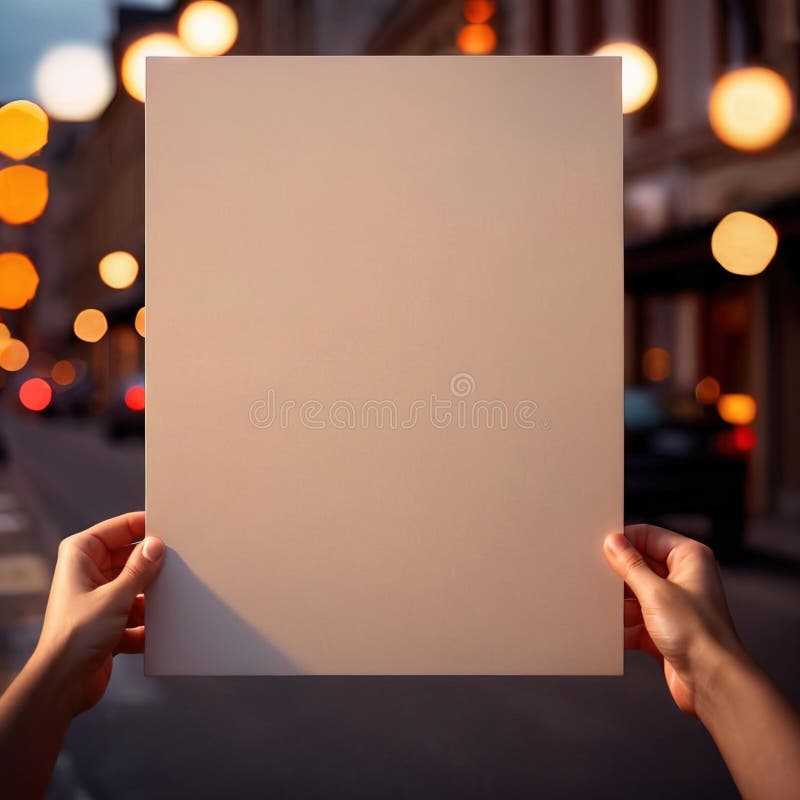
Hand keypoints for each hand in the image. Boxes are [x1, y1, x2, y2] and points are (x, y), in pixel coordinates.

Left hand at [33, 512, 164, 716]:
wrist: (63, 686)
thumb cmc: (75, 637)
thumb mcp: (114, 597)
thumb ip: (139, 569)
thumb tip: (157, 544)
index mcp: (81, 555)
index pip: (120, 528)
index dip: (145, 526)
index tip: (172, 528)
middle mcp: (89, 572)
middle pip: (131, 556)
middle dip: (152, 565)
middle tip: (178, 565)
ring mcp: (100, 597)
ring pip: (137, 585)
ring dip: (152, 596)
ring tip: (171, 600)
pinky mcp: (110, 621)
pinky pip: (138, 610)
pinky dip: (148, 621)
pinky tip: (159, 629)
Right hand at [604, 524, 745, 716]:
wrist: (712, 683)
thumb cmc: (699, 635)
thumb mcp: (655, 592)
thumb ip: (630, 565)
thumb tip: (613, 542)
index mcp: (689, 557)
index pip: (648, 535)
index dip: (624, 540)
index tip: (600, 547)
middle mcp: (684, 578)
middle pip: (640, 564)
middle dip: (619, 575)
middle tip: (597, 577)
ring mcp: (674, 604)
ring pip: (635, 593)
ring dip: (620, 603)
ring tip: (604, 608)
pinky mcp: (665, 629)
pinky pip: (636, 619)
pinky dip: (623, 625)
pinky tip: (611, 631)